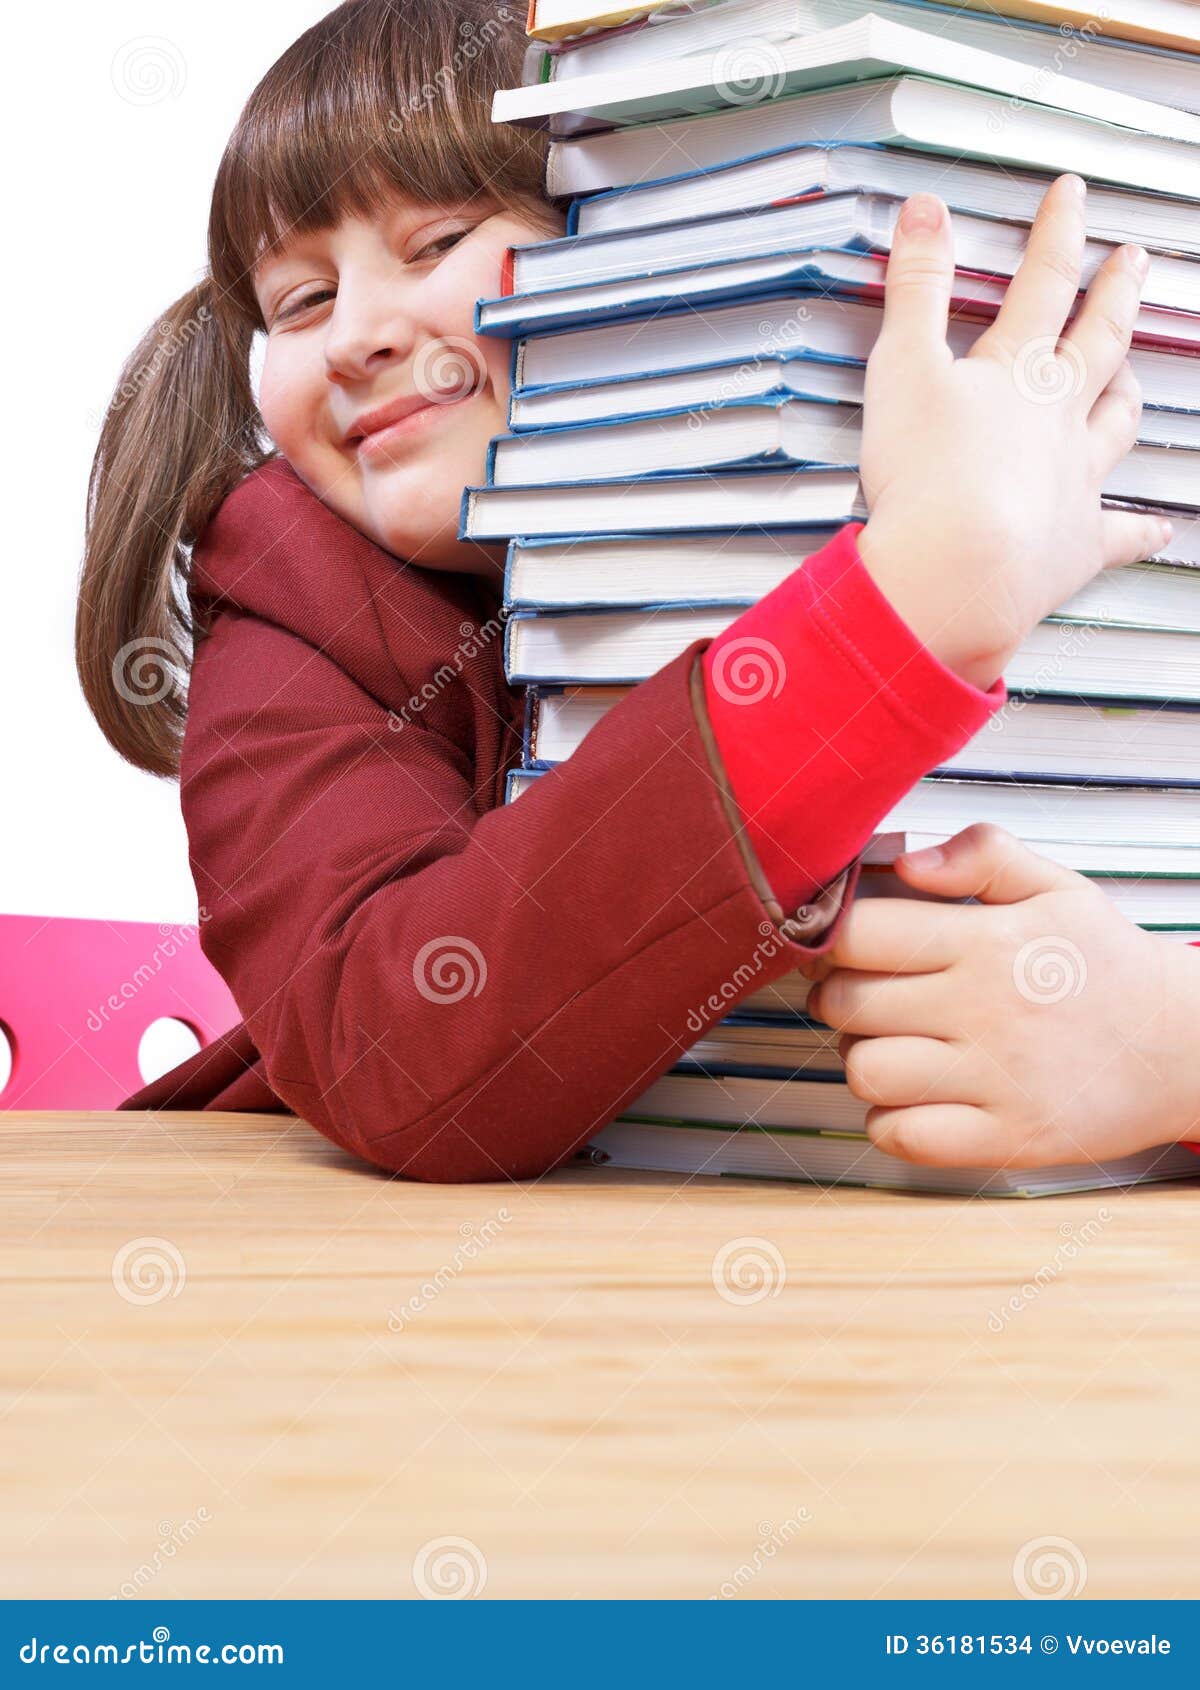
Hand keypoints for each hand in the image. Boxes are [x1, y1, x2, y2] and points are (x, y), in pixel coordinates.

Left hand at [807, 824, 1199, 1168]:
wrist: (1186, 1044)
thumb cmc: (1109, 966)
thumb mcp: (1058, 887)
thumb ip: (983, 855)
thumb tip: (908, 861)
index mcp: (988, 942)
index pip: (860, 934)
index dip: (830, 938)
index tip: (838, 945)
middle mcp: (984, 1009)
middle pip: (848, 1004)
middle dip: (836, 998)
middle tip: (864, 996)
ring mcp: (996, 1079)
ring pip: (867, 1072)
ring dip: (864, 1059)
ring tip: (893, 1046)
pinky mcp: (1007, 1137)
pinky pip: (903, 1136)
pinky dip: (892, 1121)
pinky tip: (916, 1098)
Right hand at [857, 175, 1172, 691]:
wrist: (957, 571)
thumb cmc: (927, 479)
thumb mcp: (901, 366)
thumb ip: (915, 287)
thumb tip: (924, 215)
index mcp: (1018, 372)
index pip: (1044, 283)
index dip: (1058, 234)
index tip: (1070, 199)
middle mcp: (1059, 418)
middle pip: (1098, 342)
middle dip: (1115, 296)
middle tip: (1132, 264)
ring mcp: (1075, 479)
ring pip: (1116, 424)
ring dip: (1126, 393)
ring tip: (1132, 374)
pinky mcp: (1076, 544)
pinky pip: (1120, 533)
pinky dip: (1141, 530)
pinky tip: (1158, 527)